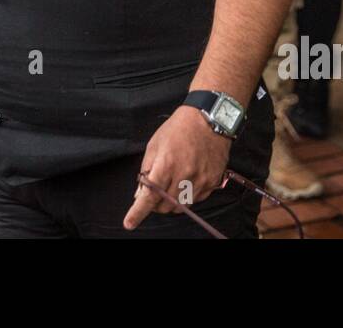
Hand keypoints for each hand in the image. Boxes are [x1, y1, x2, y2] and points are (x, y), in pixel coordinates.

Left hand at [124, 105, 230, 230]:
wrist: (209, 118)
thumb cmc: (178, 129)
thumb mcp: (154, 145)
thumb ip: (146, 170)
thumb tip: (139, 194)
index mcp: (166, 164)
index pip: (149, 196)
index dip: (138, 212)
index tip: (129, 223)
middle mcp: (184, 175)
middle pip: (165, 206)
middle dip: (156, 203)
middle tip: (155, 189)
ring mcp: (201, 180)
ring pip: (181, 206)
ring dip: (171, 200)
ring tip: (173, 181)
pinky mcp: (213, 182)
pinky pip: (196, 200)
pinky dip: (187, 196)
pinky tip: (187, 179)